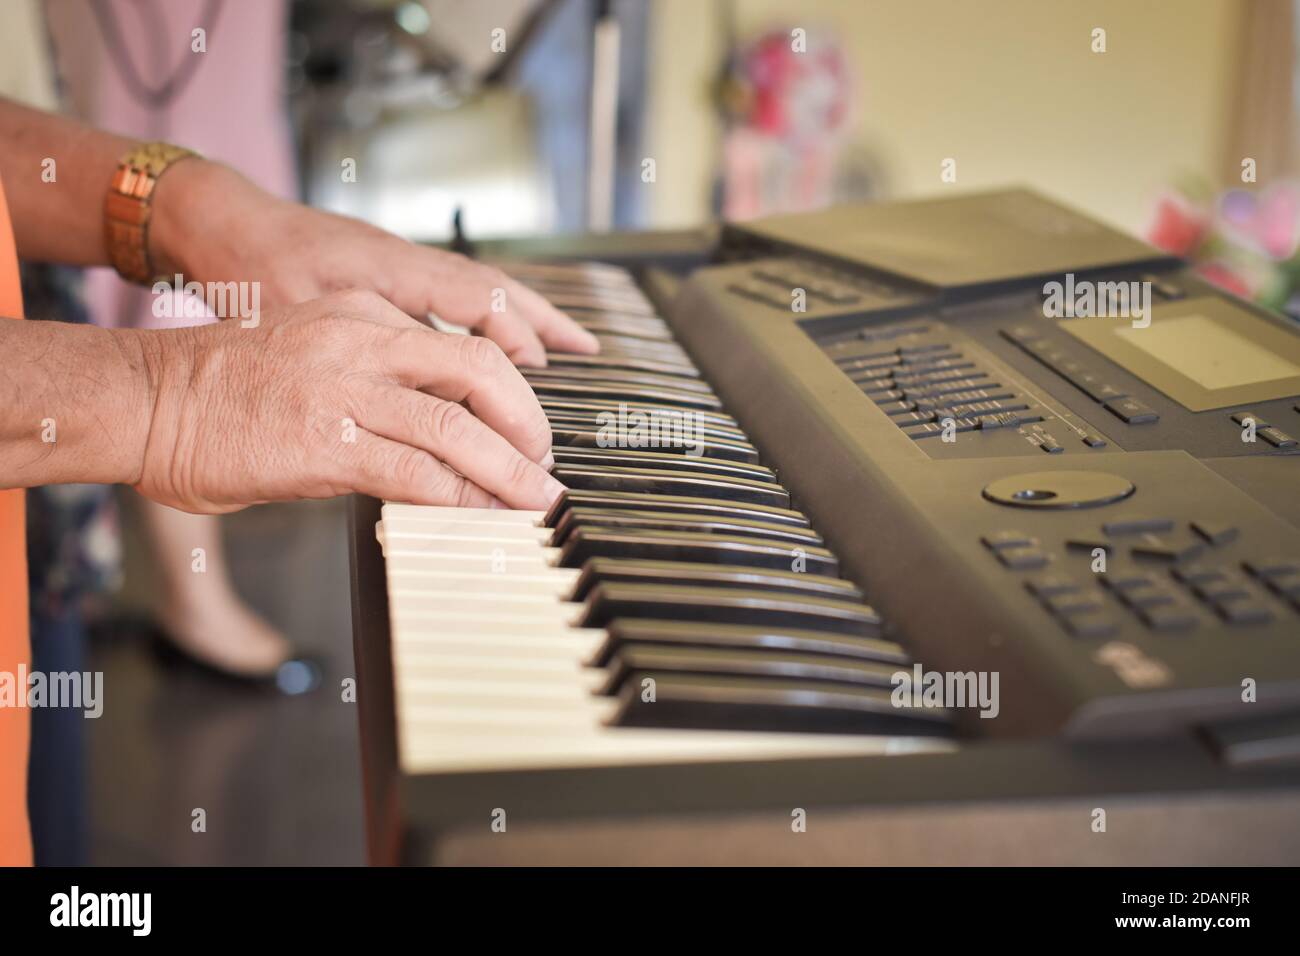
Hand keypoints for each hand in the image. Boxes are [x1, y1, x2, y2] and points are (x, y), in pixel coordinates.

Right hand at [130, 289, 565, 513]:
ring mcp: (343, 389)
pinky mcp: (324, 442)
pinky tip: (481, 517)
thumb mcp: (310, 351)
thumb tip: (431, 424)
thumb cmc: (218, 385)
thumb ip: (372, 374)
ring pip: (457, 426)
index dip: (508, 390)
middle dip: (528, 420)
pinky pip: (416, 472)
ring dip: (509, 470)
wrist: (141, 398)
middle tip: (544, 461)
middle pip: (479, 371)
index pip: (459, 345)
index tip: (526, 426)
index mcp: (361, 313)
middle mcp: (361, 340)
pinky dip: (461, 499)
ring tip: (536, 499)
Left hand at [149, 161, 597, 366]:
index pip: (474, 298)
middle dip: (544, 321)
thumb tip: (412, 405)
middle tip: (585, 351)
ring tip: (565, 347)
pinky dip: (491, 316)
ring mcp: (399, 265)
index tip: (541, 372)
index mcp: (385, 269)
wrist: (213, 223)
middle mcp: (402, 262)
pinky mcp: (389, 273)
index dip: (512, 337)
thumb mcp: (293, 319)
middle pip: (493, 287)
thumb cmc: (243, 267)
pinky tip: (501, 344)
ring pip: (480, 287)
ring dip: (526, 317)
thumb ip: (353, 356)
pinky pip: (457, 292)